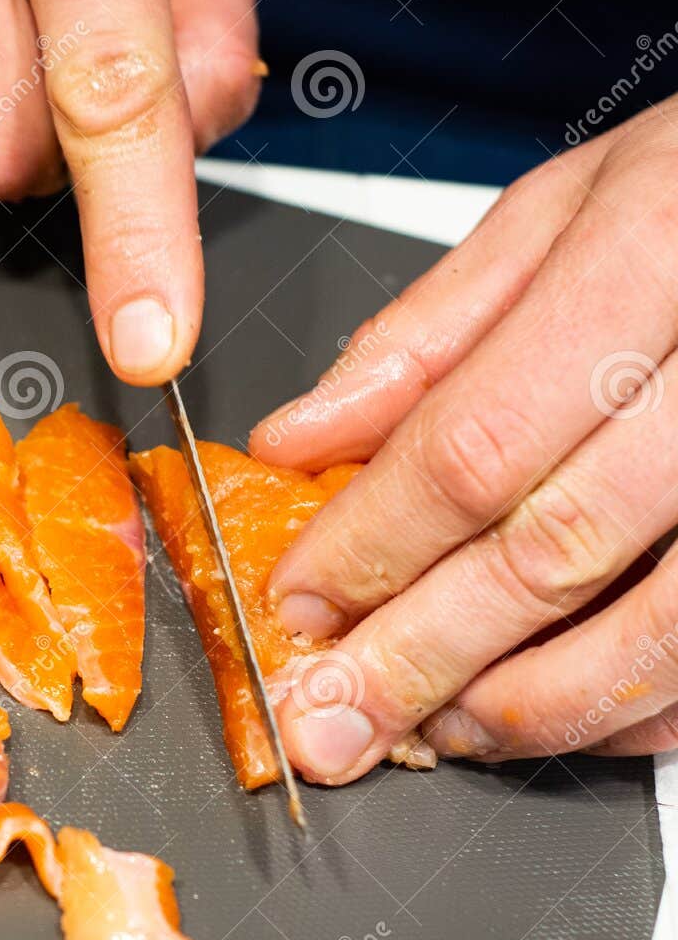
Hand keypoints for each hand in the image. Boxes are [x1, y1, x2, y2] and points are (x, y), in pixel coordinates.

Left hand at [249, 97, 677, 783]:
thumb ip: (428, 334)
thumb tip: (298, 440)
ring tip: (432, 729)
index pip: (477, 441)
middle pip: (552, 551)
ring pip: (654, 630)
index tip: (297, 601)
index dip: (371, 542)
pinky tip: (555, 715)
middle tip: (332, 721)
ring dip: (526, 705)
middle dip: (419, 655)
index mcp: (656, 262)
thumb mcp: (568, 210)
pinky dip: (633, 707)